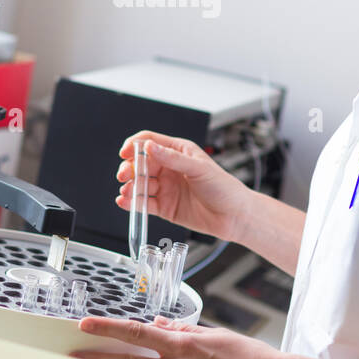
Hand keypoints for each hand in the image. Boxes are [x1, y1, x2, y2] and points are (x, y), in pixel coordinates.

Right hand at [115, 131, 250, 241]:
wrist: (235, 217)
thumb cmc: (224, 188)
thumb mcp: (199, 168)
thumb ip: (172, 158)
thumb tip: (150, 147)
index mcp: (178, 152)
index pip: (150, 142)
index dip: (135, 145)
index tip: (125, 152)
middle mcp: (169, 169)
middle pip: (140, 164)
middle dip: (129, 168)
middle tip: (124, 175)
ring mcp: (166, 188)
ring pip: (140, 184)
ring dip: (130, 186)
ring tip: (127, 192)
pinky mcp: (164, 207)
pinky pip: (143, 203)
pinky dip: (132, 203)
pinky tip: (125, 202)